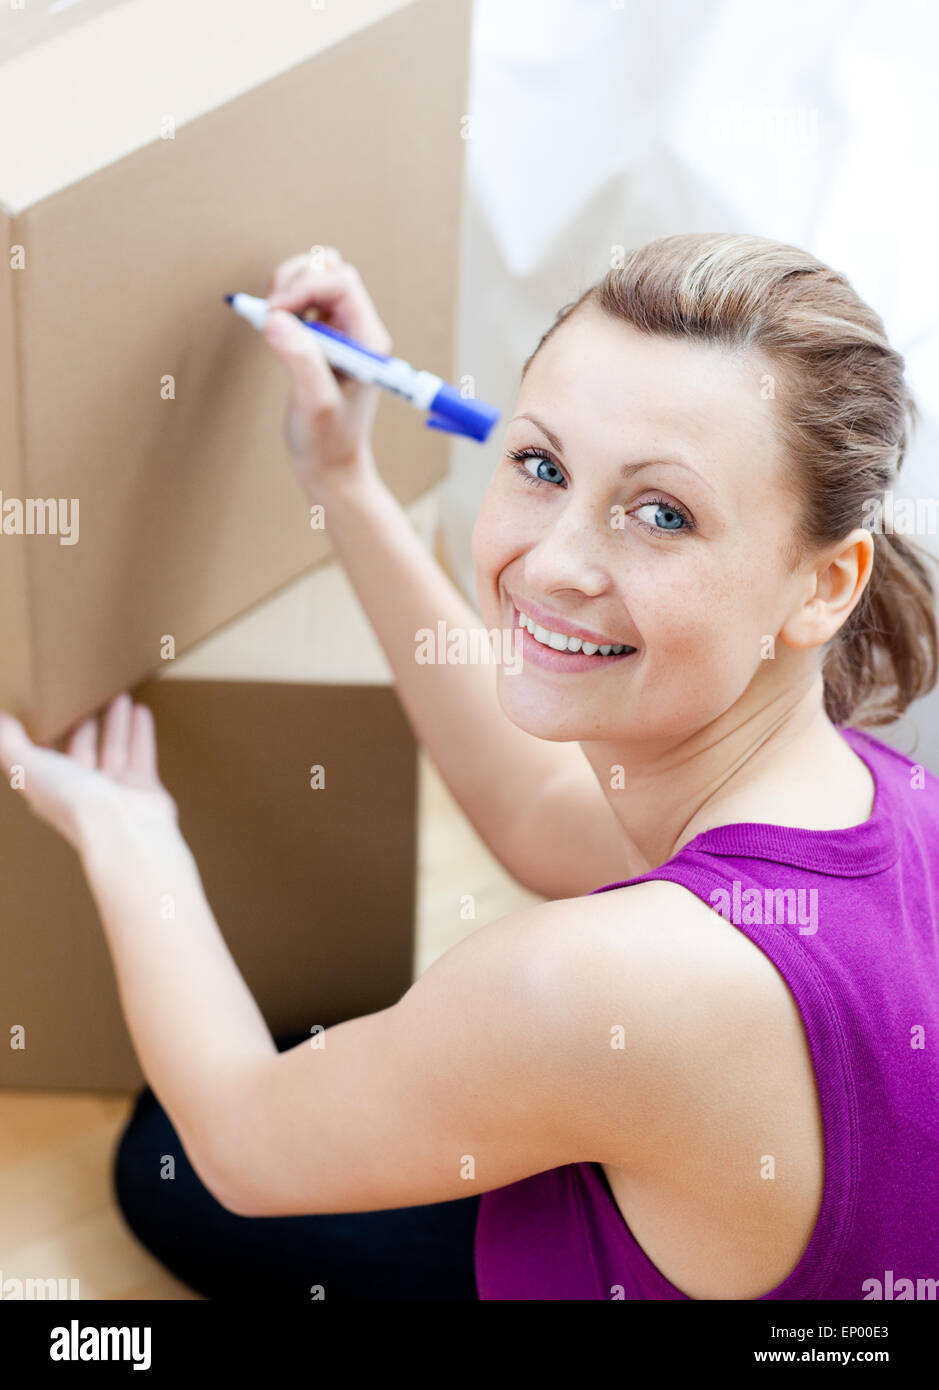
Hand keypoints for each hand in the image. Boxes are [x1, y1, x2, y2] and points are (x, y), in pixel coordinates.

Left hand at [0, 693, 178, 856]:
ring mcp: (114, 790)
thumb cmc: (74, 803)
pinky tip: (140, 711)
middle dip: (84, 724)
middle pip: (82, 749)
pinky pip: (140, 754)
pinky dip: (140, 732)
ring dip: (115, 722)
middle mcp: (82, 790)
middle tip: (87, 697)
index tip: (49, 709)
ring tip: (118, 695)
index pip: (45, 757)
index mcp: (50, 788)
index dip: (46, 734)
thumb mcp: (29, 767)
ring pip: (113, 749)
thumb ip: (10, 744)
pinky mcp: (142, 787)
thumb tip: (0, 722)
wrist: (123, 829)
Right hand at [262, 245, 389, 503]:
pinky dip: (282, 303)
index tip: (272, 312)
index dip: (303, 287)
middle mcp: (358, 330)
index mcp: (368, 341)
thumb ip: (300, 360)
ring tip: (269, 317)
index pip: (340, 283)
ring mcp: (341, 333)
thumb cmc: (328, 443)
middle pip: (330, 270)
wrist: (331, 469)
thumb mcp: (315, 405)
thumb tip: (275, 318)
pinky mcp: (321, 340)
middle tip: (270, 312)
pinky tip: (270, 327)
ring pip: (316, 279)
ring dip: (287, 287)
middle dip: (295, 279)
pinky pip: (303, 301)